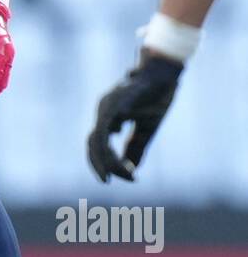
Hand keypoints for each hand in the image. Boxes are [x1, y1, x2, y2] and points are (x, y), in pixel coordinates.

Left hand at [87, 53, 182, 182]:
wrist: (165, 74)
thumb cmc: (155, 99)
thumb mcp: (146, 130)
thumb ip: (135, 148)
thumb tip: (130, 170)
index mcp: (108, 117)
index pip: (97, 145)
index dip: (105, 163)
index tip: (125, 178)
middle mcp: (103, 110)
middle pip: (92, 144)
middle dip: (100, 165)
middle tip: (108, 181)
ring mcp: (106, 105)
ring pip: (97, 140)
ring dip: (108, 161)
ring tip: (124, 175)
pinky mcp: (115, 104)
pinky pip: (105, 132)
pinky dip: (113, 150)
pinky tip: (125, 162)